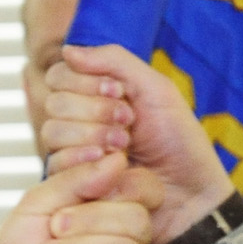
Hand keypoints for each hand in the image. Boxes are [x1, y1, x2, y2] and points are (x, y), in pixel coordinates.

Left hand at [0, 153, 157, 243]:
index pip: (145, 189)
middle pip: (138, 221)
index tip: (77, 197)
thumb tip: (117, 160)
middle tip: (54, 231)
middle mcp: (126, 240)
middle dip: (88, 224)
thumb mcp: (41, 200)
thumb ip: (77, 178)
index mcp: (113, 209)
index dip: (113, 190)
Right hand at [41, 45, 234, 243]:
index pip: (60, 75)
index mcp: (95, 96)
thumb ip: (115, 61)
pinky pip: (57, 164)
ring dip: (92, 135)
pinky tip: (114, 166)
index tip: (121, 93)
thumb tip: (68, 50)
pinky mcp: (73, 184)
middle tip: (129, 123)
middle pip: (54, 102)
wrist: (190, 193)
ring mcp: (74, 154)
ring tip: (125, 147)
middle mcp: (79, 123)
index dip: (85, 82)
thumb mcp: (156, 89)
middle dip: (95, 111)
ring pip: (52, 132)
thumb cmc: (179, 141)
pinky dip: (87, 161)